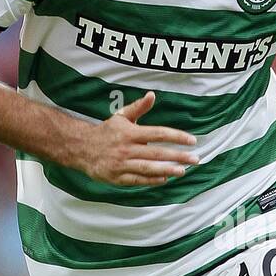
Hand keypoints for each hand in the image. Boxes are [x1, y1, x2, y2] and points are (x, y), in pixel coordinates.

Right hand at [75, 91, 199, 185]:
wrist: (81, 148)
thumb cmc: (106, 132)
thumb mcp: (121, 116)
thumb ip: (138, 107)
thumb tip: (152, 95)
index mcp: (130, 132)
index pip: (158, 133)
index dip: (176, 137)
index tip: (192, 140)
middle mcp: (126, 149)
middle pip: (156, 153)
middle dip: (177, 156)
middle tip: (195, 158)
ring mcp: (122, 164)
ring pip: (148, 168)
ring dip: (167, 170)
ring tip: (183, 170)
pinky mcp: (117, 177)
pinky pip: (138, 180)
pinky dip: (152, 180)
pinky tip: (165, 178)